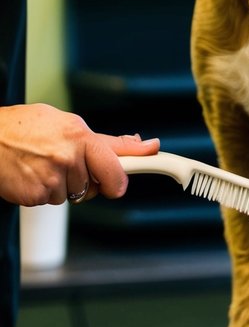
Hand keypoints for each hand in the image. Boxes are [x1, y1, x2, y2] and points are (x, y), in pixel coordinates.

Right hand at [0, 103, 159, 206]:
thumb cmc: (25, 127)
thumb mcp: (67, 124)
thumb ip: (107, 141)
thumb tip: (144, 145)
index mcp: (79, 136)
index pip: (115, 166)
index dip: (121, 181)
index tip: (123, 186)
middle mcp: (68, 158)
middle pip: (94, 186)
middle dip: (86, 181)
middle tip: (66, 164)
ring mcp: (51, 178)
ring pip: (72, 196)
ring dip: (61, 186)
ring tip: (41, 165)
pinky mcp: (36, 195)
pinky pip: (50, 202)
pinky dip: (42, 193)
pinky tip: (30, 175)